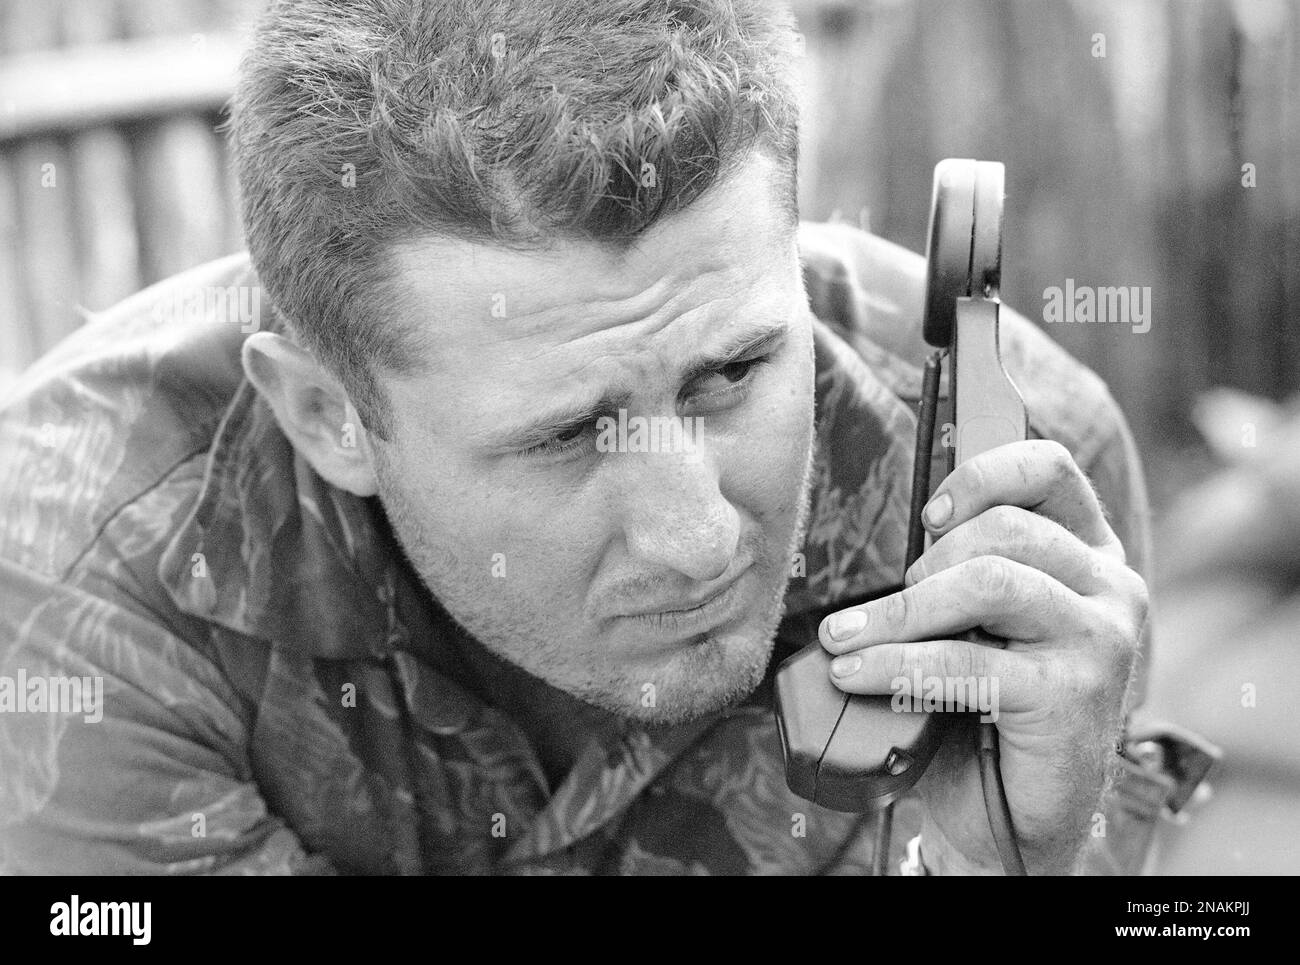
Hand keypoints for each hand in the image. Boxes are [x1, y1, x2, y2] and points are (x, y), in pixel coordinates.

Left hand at [817, 440, 1147, 873]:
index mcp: (1089, 553)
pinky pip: (968, 660)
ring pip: (989, 582)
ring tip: (846, 638)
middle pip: (1004, 529)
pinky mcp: (1075, 694)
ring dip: (900, 612)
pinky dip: (895, 663)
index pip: (1047, 469)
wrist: (1012, 815)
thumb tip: (906, 522)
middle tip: (882, 610)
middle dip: (925, 564)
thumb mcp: (975, 623)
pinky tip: (853, 672)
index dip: (980, 475)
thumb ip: (959, 568)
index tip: (928, 513)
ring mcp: (1102, 640)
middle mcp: (1111, 587)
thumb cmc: (984, 708)